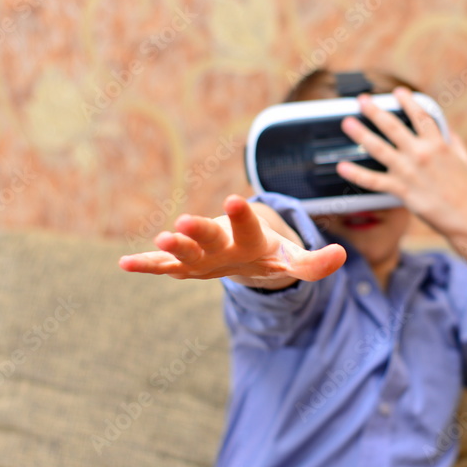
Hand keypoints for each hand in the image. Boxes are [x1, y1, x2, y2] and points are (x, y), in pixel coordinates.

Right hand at [118, 195, 345, 286]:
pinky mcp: (187, 265)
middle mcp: (223, 241)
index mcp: (251, 237)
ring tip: (159, 240)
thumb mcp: (294, 260)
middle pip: (211, 236)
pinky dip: (147, 265)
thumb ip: (315, 262)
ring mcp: (203, 252)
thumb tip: (342, 256)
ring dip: (173, 247)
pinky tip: (124, 264)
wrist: (245, 249)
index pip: (250, 225)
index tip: (235, 198)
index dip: (243, 215)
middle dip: (198, 230)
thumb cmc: (271, 252)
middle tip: (183, 221)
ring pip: (186, 250)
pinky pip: (165, 268)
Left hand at [336, 88, 466, 237]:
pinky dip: (356, 174)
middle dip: (375, 110)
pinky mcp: (401, 190)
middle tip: (362, 100)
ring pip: (379, 148)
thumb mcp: (463, 158)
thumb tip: (446, 127)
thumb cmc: (463, 188)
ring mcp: (408, 171)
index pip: (421, 116)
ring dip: (361, 134)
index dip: (408, 101)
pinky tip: (342, 166)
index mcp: (438, 144)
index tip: (398, 92)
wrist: (463, 216)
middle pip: (393, 126)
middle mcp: (420, 153)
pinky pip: (374, 180)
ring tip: (347, 122)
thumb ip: (453, 140)